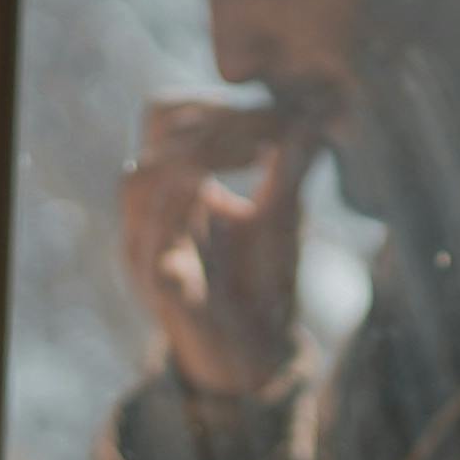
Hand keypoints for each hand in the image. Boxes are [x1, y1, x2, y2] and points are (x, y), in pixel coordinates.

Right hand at [118, 92, 320, 400]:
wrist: (258, 355)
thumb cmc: (264, 282)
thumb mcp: (284, 211)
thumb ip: (292, 162)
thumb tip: (317, 111)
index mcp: (173, 185)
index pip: (171, 115)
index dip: (219, 103)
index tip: (278, 113)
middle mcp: (149, 208)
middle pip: (154, 126)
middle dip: (216, 116)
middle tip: (272, 126)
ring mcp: (143, 243)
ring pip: (143, 172)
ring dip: (203, 151)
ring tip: (256, 152)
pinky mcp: (153, 279)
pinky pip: (154, 225)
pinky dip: (193, 194)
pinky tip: (237, 185)